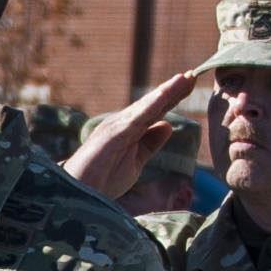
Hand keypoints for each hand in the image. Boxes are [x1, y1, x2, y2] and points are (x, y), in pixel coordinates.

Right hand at [67, 65, 206, 197]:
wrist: (78, 195)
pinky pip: (137, 117)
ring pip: (147, 106)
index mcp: (129, 130)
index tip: (190, 84)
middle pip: (153, 104)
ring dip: (166, 92)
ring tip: (183, 79)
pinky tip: (165, 94)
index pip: (155, 111)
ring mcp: (117, 126)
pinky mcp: (113, 133)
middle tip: (192, 75)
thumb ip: (150, 143)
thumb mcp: (136, 161)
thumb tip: (168, 125)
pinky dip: (152, 104)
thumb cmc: (103, 180)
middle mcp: (123, 123)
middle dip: (173, 90)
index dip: (172, 98)